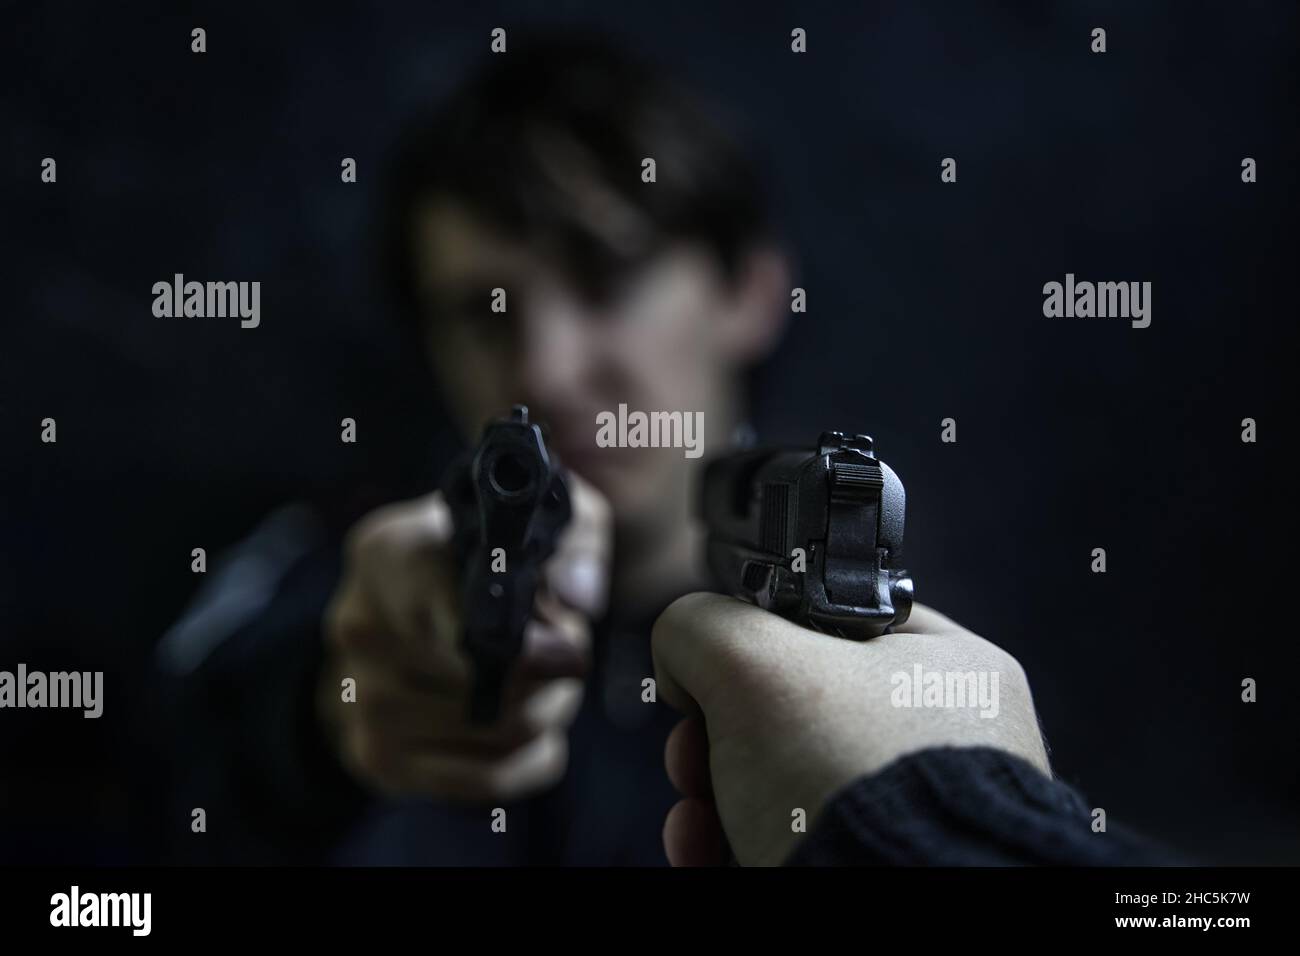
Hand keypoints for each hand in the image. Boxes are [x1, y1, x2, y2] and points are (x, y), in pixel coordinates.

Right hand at [317, 474, 610, 801]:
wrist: (404, 611)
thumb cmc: (487, 557)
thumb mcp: (539, 521)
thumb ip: (574, 544)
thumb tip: (579, 596)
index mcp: (390, 554)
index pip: (470, 613)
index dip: (536, 639)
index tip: (571, 644)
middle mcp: (361, 626)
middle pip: (495, 680)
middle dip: (552, 674)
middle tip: (564, 655)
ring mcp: (361, 698)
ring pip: (501, 731)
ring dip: (549, 713)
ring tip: (548, 685)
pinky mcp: (377, 757)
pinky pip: (488, 779)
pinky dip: (533, 759)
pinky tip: (539, 732)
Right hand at [651, 593, 1049, 865]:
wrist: (888, 914)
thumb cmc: (851, 780)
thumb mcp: (753, 660)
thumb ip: (703, 626)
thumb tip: (681, 654)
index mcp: (941, 665)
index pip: (830, 616)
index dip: (757, 632)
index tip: (713, 661)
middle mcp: (934, 737)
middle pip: (789, 705)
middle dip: (714, 727)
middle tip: (692, 744)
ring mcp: (903, 808)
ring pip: (776, 776)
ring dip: (708, 789)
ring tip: (693, 810)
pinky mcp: (867, 861)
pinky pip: (783, 834)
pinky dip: (727, 839)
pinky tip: (701, 847)